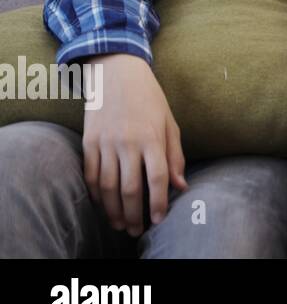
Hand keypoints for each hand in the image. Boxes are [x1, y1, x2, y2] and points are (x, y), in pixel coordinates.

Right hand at [81, 53, 187, 235]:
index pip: (157, 177)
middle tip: (137, 230)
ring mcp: (105, 143)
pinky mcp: (88, 142)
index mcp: (151, 137)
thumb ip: (174, 156)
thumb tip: (180, 186)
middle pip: (130, 188)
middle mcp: (127, 142)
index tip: (158, 219)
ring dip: (113, 210)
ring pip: (107, 187)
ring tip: (119, 224)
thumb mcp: (169, 123)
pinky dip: (96, 194)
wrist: (116, 72)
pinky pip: (90, 175)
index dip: (159, 202)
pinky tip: (103, 205)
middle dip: (134, 214)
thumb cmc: (149, 99)